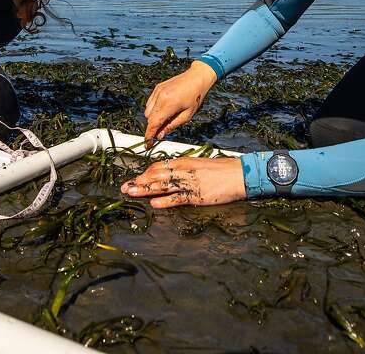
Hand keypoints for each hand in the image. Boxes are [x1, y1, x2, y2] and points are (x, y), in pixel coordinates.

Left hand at [120, 157, 245, 207]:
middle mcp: (184, 171)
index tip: (136, 178)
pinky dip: (165, 201)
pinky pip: (178, 198)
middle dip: (139, 181)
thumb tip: (170, 174)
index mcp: (184, 162)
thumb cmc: (221, 169)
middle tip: (125, 187)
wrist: (239, 174)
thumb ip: (184, 169)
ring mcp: (189, 183)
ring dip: (145, 189)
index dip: (145, 173)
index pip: (159, 166)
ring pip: (162, 185)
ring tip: (131, 192)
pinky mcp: (197, 195)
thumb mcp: (199, 165)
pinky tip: (154, 203)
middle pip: (156, 175)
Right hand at [143, 61, 216, 142]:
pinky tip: (164, 109)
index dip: (149, 134)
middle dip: (153, 126)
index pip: (154, 123)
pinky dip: (153, 109)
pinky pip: (150, 103)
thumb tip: (160, 135)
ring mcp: (157, 91)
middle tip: (161, 132)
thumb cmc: (195, 97)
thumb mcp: (187, 115)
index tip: (147, 143)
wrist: (197, 77)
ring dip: (153, 118)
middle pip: (149, 118)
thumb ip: (171, 126)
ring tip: (166, 118)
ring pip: (147, 111)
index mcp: (168, 104)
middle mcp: (160, 97)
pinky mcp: (157, 88)